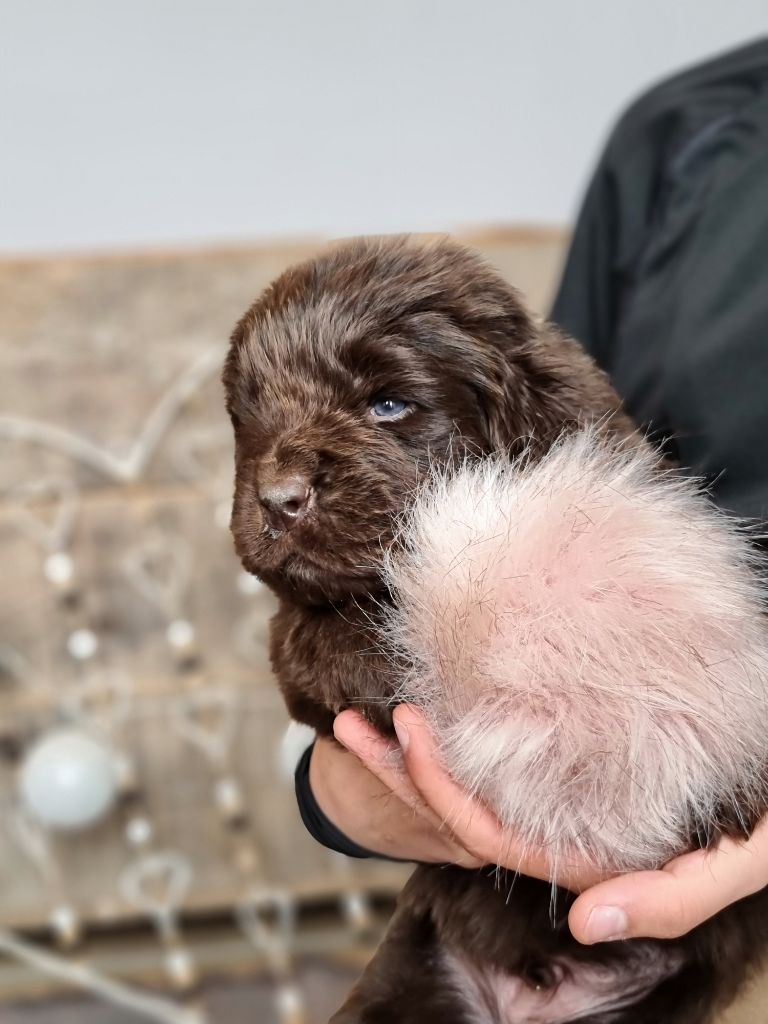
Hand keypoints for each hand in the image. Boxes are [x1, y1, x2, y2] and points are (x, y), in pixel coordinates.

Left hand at [334, 705, 767, 943]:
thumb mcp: (737, 862)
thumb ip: (669, 898)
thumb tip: (583, 923)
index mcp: (587, 861)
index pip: (492, 833)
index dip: (441, 788)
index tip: (405, 726)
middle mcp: (563, 834)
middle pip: (463, 809)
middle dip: (400, 772)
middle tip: (350, 721)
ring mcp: (562, 804)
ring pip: (473, 786)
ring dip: (413, 757)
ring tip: (361, 715)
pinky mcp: (569, 773)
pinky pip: (500, 762)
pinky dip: (457, 739)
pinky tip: (430, 706)